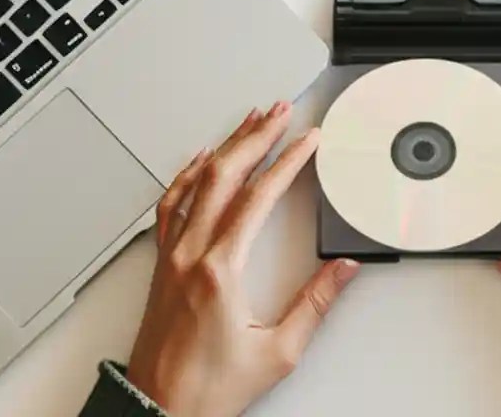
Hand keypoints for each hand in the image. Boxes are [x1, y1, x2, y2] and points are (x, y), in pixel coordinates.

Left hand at [126, 103, 360, 416]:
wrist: (159, 408)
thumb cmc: (207, 387)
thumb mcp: (278, 352)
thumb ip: (314, 305)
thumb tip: (341, 270)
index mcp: (220, 270)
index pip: (259, 198)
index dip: (287, 162)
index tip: (307, 141)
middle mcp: (190, 254)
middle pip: (224, 176)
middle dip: (256, 137)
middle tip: (279, 114)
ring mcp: (171, 256)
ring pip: (195, 183)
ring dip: (225, 148)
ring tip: (247, 123)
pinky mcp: (162, 264)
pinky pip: (170, 205)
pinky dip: (186, 176)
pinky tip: (198, 162)